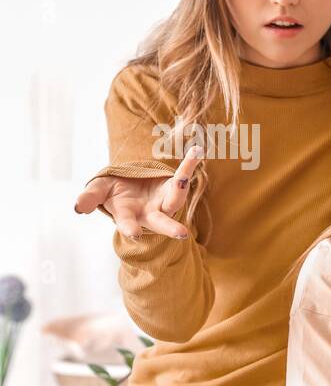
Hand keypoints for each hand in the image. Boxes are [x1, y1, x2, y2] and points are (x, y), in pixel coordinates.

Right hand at [74, 145, 203, 240]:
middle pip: (161, 223)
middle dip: (170, 228)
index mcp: (129, 216)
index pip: (128, 223)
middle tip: (182, 234)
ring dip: (180, 189)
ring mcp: (164, 202)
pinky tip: (197, 151)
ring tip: (183, 177)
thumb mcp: (99, 190)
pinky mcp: (174, 187)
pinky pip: (183, 176)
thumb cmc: (113, 190)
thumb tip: (78, 208)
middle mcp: (150, 213)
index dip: (130, 228)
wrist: (130, 182)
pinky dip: (189, 165)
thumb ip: (90, 198)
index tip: (134, 234)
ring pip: (176, 199)